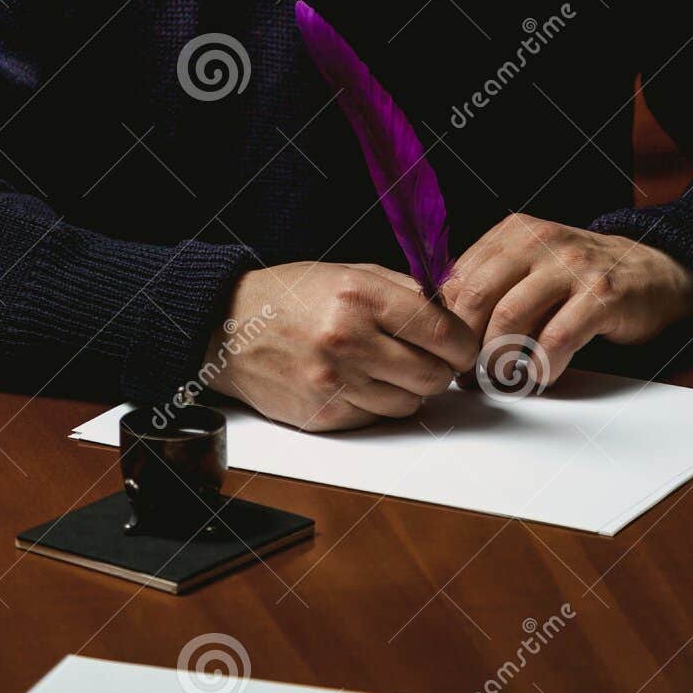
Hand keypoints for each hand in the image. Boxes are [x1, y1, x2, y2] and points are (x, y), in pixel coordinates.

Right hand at [202, 261, 476, 430]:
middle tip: (429, 357)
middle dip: (440, 368)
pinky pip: (377, 418)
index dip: (462, 343)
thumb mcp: (351, 273)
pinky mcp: (324, 415)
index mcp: (360, 296)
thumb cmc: (293, 296)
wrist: (230, 328)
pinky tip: (359, 381)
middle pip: (433, 375)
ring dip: (409, 389)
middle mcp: (348, 340)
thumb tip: (453, 314)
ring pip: (410, 403)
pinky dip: (378, 403)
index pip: (443, 332)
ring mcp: (335, 383)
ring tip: (387, 366)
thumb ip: (404, 291)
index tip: (461, 344)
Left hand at [442, 214, 692, 389]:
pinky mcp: (601, 295)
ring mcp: (571, 265)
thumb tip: (443, 328)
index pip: (458, 277)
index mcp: (512, 232)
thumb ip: (491, 283)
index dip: (448, 323)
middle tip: (472, 375)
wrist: (651, 271)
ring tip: (505, 378)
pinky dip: (541, 367)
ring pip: (510, 319)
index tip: (450, 354)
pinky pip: (555, 340)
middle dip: (467, 345)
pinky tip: (541, 375)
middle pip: (476, 297)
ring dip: (501, 361)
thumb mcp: (530, 263)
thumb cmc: (578, 277)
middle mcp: (538, 241)